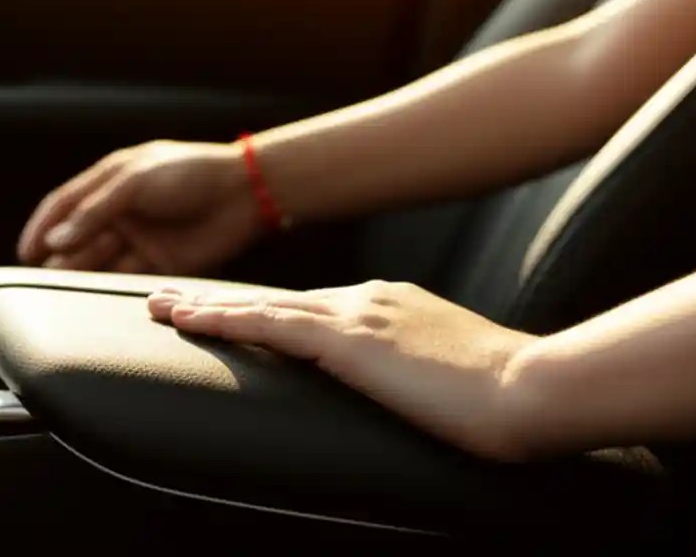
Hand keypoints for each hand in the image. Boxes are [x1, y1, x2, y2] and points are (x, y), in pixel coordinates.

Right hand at [18, 140, 261, 274]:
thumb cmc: (190, 173)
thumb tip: (56, 241)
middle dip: (58, 256)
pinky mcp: (161, 263)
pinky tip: (92, 296)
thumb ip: (95, 211)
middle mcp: (121, 212)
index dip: (42, 227)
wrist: (244, 191)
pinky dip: (108, 286)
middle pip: (79, 237)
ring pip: (99, 260)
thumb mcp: (135, 182)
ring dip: (79, 273)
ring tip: (59, 288)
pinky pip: (126, 277)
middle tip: (38, 277)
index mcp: (111, 182)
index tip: (24, 252)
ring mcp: (140, 238)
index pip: (64, 206)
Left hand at [147, 280, 539, 460]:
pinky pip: (271, 326)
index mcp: (394, 307)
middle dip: (223, 302)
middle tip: (172, 301)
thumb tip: (416, 396)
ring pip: (264, 307)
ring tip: (163, 309)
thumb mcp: (457, 377)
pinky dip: (227, 322)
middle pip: (279, 300)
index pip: (314, 308)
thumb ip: (423, 376)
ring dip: (209, 308)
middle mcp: (370, 300)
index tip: (234, 314)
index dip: (267, 311)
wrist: (533, 386)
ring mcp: (359, 315)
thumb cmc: (509, 395)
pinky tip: (192, 322)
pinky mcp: (350, 341)